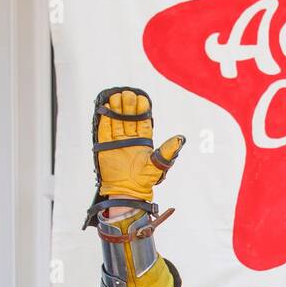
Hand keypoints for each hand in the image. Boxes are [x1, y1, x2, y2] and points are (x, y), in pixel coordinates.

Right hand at [93, 87, 184, 209]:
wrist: (126, 191)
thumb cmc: (143, 180)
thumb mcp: (158, 165)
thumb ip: (167, 151)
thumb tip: (181, 139)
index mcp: (144, 140)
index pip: (143, 120)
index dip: (142, 110)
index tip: (142, 100)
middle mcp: (130, 138)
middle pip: (129, 117)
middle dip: (129, 105)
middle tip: (129, 95)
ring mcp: (117, 140)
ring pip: (117, 120)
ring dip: (117, 108)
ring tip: (117, 96)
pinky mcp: (104, 144)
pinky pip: (105, 127)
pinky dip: (105, 117)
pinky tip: (106, 105)